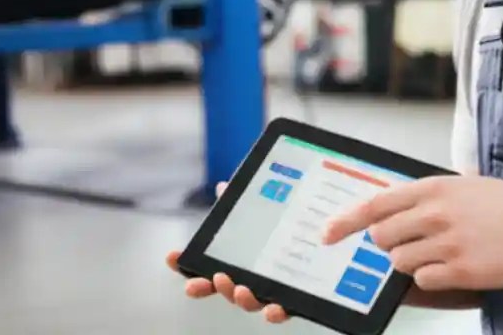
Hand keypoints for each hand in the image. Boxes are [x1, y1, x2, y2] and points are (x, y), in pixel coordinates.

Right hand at [166, 182, 289, 323]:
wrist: (330, 231)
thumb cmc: (295, 220)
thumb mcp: (269, 207)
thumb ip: (245, 202)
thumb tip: (224, 188)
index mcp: (242, 257)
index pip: (209, 263)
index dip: (187, 263)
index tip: (171, 257)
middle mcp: (254, 276)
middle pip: (226, 287)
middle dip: (212, 286)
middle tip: (210, 279)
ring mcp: (272, 289)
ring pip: (250, 302)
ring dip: (240, 299)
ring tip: (238, 289)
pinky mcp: (296, 298)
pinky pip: (284, 310)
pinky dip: (275, 313)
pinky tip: (272, 308)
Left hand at [323, 175, 502, 291]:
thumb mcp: (460, 187)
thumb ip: (425, 197)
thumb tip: (388, 212)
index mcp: (433, 188)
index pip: (376, 203)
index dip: (346, 221)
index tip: (328, 233)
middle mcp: (436, 213)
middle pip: (382, 237)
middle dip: (388, 245)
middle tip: (408, 244)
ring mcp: (447, 243)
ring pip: (399, 261)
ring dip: (411, 262)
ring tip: (439, 253)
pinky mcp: (460, 270)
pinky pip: (423, 280)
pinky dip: (432, 278)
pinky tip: (453, 266)